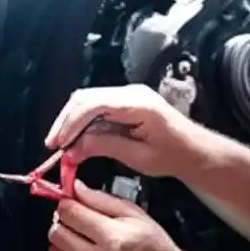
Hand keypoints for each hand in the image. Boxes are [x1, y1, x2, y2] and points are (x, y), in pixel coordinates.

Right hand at [45, 84, 189, 177]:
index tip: (59, 144)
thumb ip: (105, 147)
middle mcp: (131, 93)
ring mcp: (127, 95)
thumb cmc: (174, 155)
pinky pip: (97, 107)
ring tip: (63, 146)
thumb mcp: (138, 157)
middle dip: (66, 121)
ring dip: (72, 122)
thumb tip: (73, 148)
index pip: (94, 103)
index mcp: (138, 104)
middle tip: (54, 146)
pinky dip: (83, 123)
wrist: (195, 150)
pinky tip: (77, 140)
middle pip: (85, 98)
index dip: (71, 122)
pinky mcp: (124, 102)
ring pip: (87, 101)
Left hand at [48, 180, 187, 250]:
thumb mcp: (134, 213)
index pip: (69, 212)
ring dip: (64, 238)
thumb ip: (100, 199)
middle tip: (78, 218)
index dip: (68, 202)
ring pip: (54, 249)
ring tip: (82, 236)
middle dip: (64, 220)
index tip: (73, 201)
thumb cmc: (153, 244)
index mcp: (112, 236)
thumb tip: (74, 188)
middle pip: (57, 231)